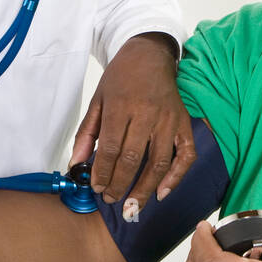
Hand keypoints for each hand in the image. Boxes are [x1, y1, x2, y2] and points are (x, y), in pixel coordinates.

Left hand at [68, 33, 195, 217]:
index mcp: (121, 107)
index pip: (111, 148)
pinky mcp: (183, 123)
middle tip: (112, 200)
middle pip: (133, 158)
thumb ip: (86, 134)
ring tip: (133, 206)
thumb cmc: (120, 78)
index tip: (97, 188)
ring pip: (159, 162)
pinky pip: (185, 155)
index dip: (103, 173)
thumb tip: (76, 165)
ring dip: (146, 189)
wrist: (149, 55)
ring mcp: (168, 120)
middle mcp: (147, 114)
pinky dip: (176, 176)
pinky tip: (163, 192)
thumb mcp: (97, 100)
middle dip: (120, 185)